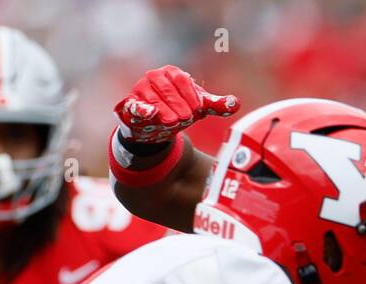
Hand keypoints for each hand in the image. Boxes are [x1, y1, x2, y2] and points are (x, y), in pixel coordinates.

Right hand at [114, 66, 239, 144]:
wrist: (159, 128)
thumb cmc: (180, 111)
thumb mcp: (200, 108)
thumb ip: (217, 105)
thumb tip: (236, 103)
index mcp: (172, 73)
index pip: (182, 80)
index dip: (191, 95)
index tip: (198, 111)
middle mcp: (154, 77)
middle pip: (167, 89)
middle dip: (178, 104)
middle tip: (187, 118)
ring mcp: (141, 90)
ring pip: (152, 98)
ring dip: (165, 110)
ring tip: (173, 121)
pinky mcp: (129, 105)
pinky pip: (134, 105)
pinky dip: (141, 109)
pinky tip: (150, 114)